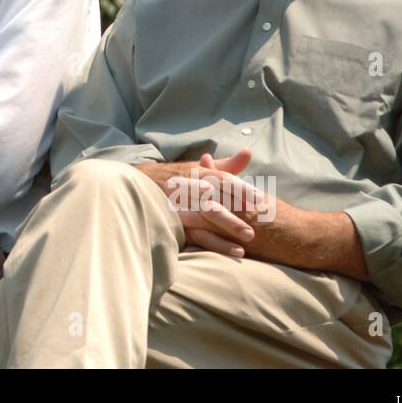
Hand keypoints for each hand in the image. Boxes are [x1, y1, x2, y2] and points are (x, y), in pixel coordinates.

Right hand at [136, 148, 268, 257]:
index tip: (260, 199)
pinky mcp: (177, 225)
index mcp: (196, 174)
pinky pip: (198, 236)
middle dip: (234, 212)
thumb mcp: (201, 169)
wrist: (141, 186)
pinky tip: (235, 250)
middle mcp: (187, 189)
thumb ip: (226, 165)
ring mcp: (180, 208)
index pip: (221, 180)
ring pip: (205, 219)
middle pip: (213, 201)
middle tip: (258, 222)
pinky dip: (217, 244)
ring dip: (227, 229)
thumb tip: (248, 152)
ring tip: (248, 239)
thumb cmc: (180, 178)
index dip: (241, 189)